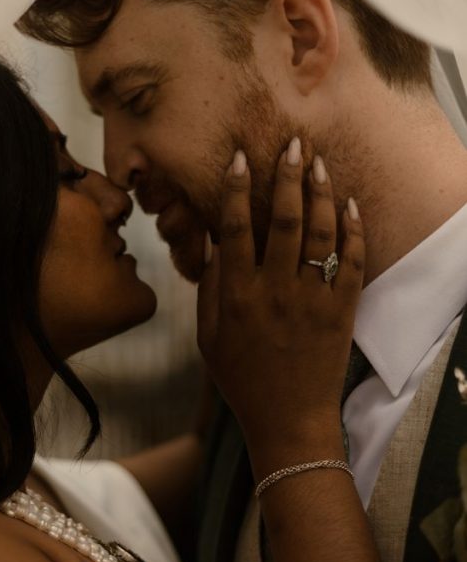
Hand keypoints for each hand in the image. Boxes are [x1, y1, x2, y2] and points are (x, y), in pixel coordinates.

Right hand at [197, 141, 363, 471]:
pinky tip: (350, 204)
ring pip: (320, 233)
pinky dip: (352, 230)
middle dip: (288, 175)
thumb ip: (208, 288)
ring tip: (319, 162)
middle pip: (284, 219)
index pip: (237, 227)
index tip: (242, 157)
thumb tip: (210, 241)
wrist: (289, 420)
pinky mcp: (341, 311)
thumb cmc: (242, 380)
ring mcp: (312, 300)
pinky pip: (350, 262)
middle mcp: (275, 291)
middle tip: (292, 142)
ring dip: (321, 193)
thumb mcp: (208, 338)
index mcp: (237, 296)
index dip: (239, 188)